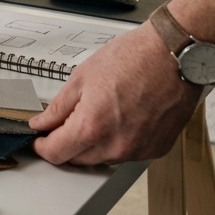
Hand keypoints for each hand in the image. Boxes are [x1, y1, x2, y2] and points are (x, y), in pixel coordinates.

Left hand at [30, 22, 201, 164]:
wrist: (175, 55)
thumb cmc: (134, 58)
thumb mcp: (82, 77)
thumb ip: (58, 107)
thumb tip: (43, 122)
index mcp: (93, 127)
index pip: (56, 153)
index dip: (42, 145)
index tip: (39, 138)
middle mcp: (116, 145)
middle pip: (78, 159)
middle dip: (66, 144)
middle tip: (65, 121)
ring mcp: (138, 150)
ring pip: (102, 158)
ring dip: (93, 144)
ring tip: (100, 112)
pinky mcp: (156, 149)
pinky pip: (127, 154)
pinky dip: (118, 142)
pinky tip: (121, 118)